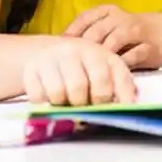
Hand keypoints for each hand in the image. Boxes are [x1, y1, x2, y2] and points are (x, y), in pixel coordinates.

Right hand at [22, 38, 136, 105]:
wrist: (55, 52)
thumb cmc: (89, 68)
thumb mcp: (109, 71)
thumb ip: (122, 88)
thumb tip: (130, 106)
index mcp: (98, 53)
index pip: (103, 81)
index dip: (104, 101)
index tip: (105, 110)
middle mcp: (73, 51)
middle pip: (78, 89)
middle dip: (83, 106)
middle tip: (85, 108)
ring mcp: (50, 59)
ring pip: (57, 93)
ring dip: (64, 105)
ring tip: (69, 102)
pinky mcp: (31, 69)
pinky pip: (37, 96)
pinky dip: (45, 104)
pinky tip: (52, 99)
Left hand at [65, 5, 161, 69]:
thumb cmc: (134, 32)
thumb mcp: (113, 25)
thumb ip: (92, 34)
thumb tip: (64, 50)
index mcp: (108, 11)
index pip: (85, 19)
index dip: (71, 34)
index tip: (59, 50)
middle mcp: (121, 19)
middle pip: (95, 32)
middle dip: (82, 50)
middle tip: (70, 67)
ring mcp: (136, 32)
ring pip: (112, 44)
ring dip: (99, 60)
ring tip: (87, 75)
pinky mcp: (149, 47)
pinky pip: (131, 57)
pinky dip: (119, 67)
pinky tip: (109, 78)